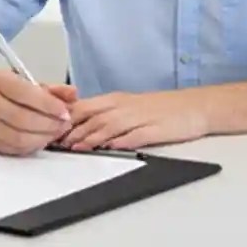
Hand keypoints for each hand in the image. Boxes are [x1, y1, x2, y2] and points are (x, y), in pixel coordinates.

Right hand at [0, 71, 75, 155]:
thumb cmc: (13, 92)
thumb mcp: (34, 85)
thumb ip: (55, 90)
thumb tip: (72, 94)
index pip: (24, 93)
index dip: (47, 105)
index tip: (65, 112)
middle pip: (20, 118)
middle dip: (48, 124)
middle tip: (64, 125)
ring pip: (17, 137)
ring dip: (42, 138)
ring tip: (56, 133)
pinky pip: (14, 149)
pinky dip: (32, 146)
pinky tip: (42, 139)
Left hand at [61, 89, 211, 150]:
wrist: (195, 106)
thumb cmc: (161, 108)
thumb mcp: (129, 107)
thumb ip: (105, 115)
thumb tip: (79, 127)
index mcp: (116, 100)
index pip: (84, 107)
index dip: (66, 118)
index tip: (50, 130)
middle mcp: (125, 106)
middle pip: (93, 115)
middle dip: (73, 129)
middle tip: (57, 142)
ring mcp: (140, 117)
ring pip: (111, 124)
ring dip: (92, 136)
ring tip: (76, 147)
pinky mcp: (156, 129)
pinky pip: (136, 135)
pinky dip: (122, 140)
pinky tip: (111, 147)